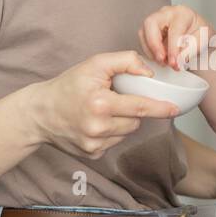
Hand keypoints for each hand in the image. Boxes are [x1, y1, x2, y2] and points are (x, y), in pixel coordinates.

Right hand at [29, 50, 178, 159]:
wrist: (40, 113)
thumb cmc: (68, 86)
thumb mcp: (94, 64)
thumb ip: (124, 61)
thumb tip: (148, 73)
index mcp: (100, 104)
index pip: (139, 107)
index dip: (160, 108)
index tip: (175, 109)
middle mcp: (98, 128)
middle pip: (135, 121)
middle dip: (133, 110)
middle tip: (116, 99)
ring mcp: (95, 144)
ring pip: (127, 133)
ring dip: (123, 122)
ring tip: (103, 111)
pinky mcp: (93, 154)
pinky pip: (115, 142)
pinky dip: (111, 132)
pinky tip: (95, 123)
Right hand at [139, 4, 211, 70]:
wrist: (198, 30)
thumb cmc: (200, 32)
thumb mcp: (202, 40)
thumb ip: (190, 50)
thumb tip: (177, 61)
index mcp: (182, 13)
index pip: (174, 31)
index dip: (172, 49)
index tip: (174, 63)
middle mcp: (166, 12)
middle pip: (150, 23)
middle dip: (154, 44)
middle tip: (162, 60)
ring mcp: (156, 19)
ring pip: (143, 31)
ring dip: (150, 49)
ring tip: (162, 61)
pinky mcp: (150, 28)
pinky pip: (143, 38)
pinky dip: (149, 50)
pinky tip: (159, 58)